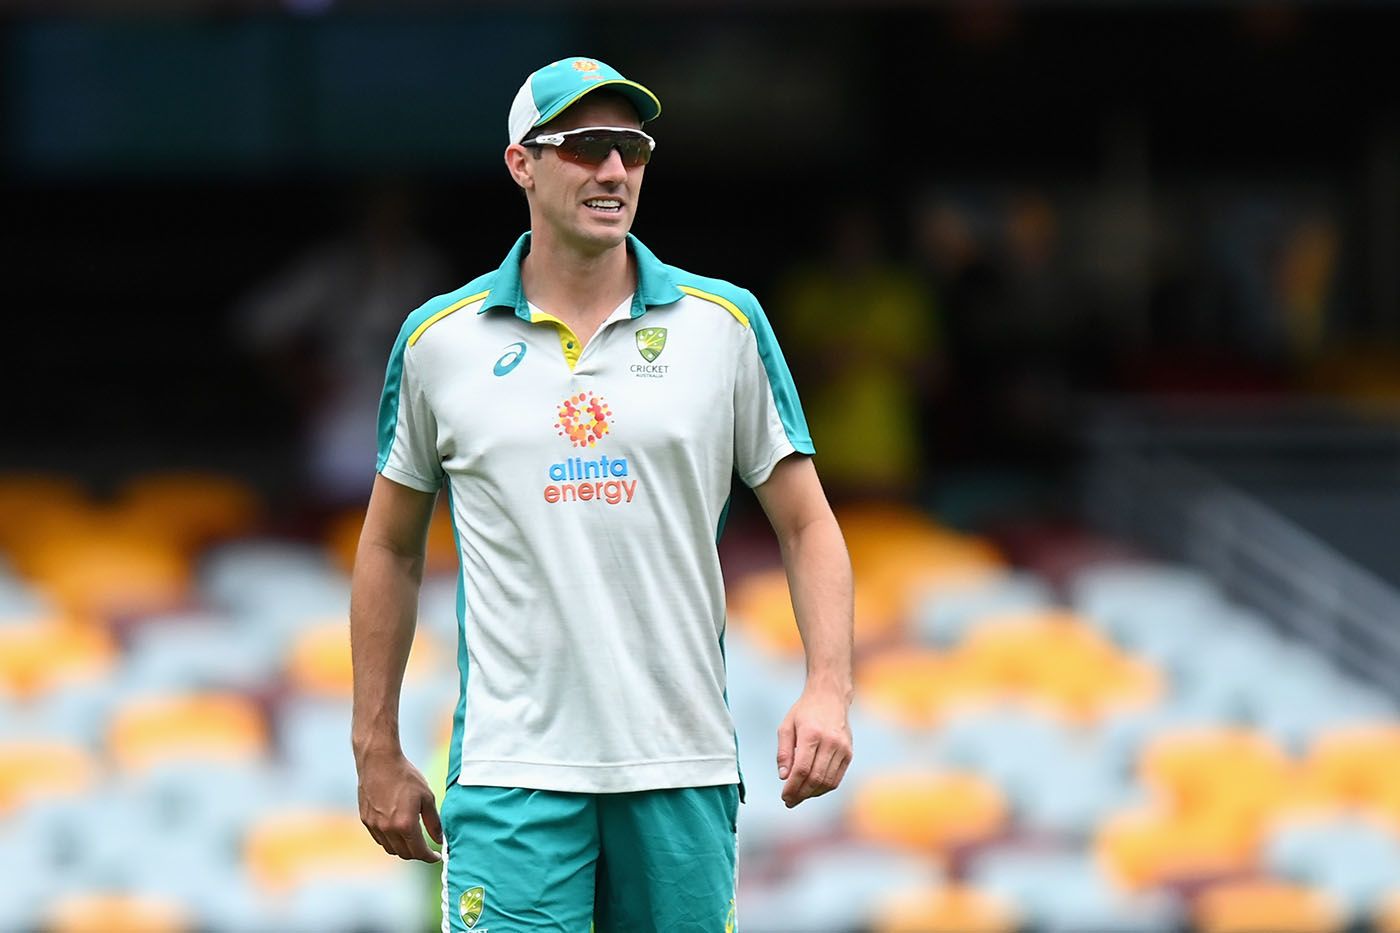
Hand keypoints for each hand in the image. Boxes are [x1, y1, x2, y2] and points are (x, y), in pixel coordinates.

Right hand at [356, 749, 443, 861]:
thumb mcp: (427, 797)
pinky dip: (390, 841)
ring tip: (413, 840)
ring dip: (403, 849)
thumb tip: (440, 840)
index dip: (429, 857)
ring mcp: (374, 826)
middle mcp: (388, 829)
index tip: (436, 856)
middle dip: (418, 854)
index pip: (419, 852)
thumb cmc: (405, 776)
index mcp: (406, 825)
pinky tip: (398, 831)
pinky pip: (380, 839)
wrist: (379, 762)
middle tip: (427, 848)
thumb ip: (434, 822)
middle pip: (404, 854)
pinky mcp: (366, 820)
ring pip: (391, 849)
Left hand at [776, 687, 852, 807]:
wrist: (830, 697)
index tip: (784, 796)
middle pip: (815, 778)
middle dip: (801, 794)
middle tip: (789, 801)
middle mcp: (830, 742)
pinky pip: (837, 778)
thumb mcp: (786, 726)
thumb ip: (783, 752)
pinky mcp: (849, 753)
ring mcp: (842, 748)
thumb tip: (784, 776)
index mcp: (811, 734)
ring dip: (812, 793)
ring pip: (828, 782)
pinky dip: (824, 787)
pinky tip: (813, 788)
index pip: (802, 769)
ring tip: (800, 795)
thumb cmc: (804, 712)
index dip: (792, 787)